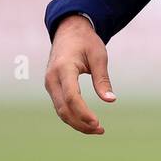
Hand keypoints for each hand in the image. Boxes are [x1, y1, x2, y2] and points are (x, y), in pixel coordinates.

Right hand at [43, 14, 115, 134]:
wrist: (68, 31)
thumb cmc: (86, 42)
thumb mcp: (98, 56)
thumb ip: (102, 79)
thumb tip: (111, 100)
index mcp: (64, 68)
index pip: (71, 96)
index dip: (83, 112)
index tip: (97, 123)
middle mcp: (52, 78)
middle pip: (63, 109)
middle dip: (81, 123)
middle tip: (100, 130)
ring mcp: (50, 84)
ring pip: (60, 111)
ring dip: (77, 123)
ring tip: (97, 129)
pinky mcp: (52, 87)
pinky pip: (61, 106)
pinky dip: (73, 116)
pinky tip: (87, 121)